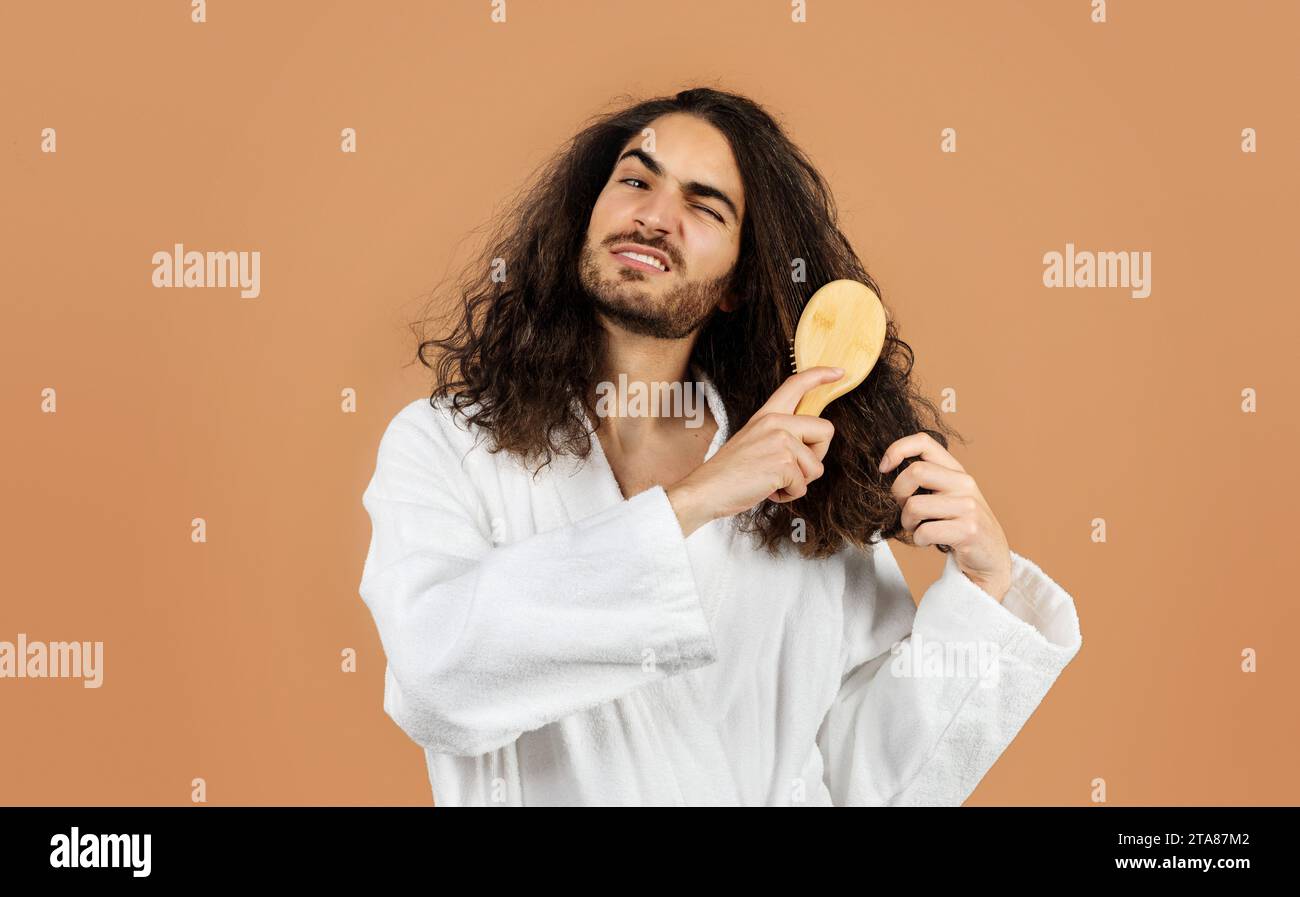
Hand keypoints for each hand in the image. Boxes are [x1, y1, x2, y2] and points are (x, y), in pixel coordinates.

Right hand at [666, 367, 842, 535]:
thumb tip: (807, 444)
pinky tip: (768, 489)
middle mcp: (776, 423)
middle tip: (791, 468)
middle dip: (817, 456)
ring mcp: (781, 442)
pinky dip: (789, 495)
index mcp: (767, 414)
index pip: (797, 385)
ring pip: (817, 466)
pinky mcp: (784, 464)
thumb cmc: (729, 472)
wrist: (707, 489)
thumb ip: (779, 435)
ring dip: (798, 482)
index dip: (820, 376)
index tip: (838, 372)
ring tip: (771, 480)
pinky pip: (803, 486)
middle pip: (826, 430)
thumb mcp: (753, 440)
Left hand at [878, 432, 1012, 601]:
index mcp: (956, 470)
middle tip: (904, 510)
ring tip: (917, 528)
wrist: (991, 558)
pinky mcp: (968, 531)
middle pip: (915, 472)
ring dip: (907, 522)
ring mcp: (968, 506)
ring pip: (915, 505)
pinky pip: (925, 531)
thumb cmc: (958, 525)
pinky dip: (918, 540)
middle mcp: (964, 483)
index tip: (884, 469)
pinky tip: (928, 541)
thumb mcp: (947, 495)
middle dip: (897, 494)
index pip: (923, 441)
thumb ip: (925, 480)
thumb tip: (885, 470)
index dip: (897, 450)